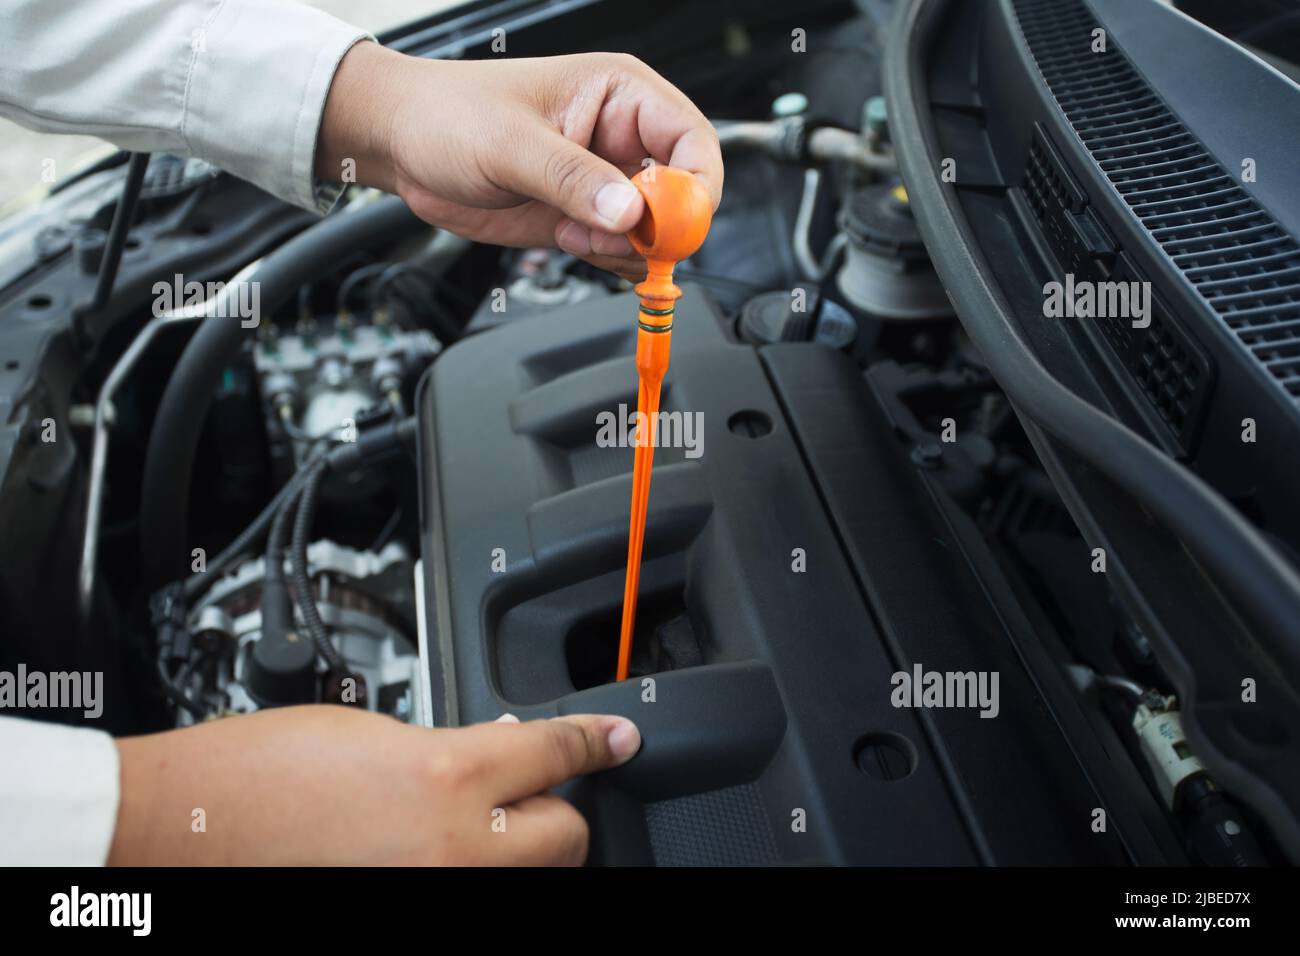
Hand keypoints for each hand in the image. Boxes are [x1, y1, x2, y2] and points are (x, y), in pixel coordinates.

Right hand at [108, 706, 639, 864]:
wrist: (183, 831)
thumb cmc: (256, 773)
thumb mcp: (373, 729)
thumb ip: (451, 746)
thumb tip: (497, 752)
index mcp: (444, 775)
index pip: (555, 751)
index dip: (595, 740)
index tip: (618, 738)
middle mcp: (455, 851)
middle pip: (568, 834)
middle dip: (554, 807)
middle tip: (525, 789)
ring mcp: (435, 897)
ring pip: (530, 878)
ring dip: (517, 849)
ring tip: (470, 826)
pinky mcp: (408, 920)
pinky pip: (476, 899)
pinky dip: (473, 875)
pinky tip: (437, 854)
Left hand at [315, 42, 722, 279]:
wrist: (402, 145)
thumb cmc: (448, 115)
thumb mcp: (511, 145)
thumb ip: (573, 179)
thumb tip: (630, 211)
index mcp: (623, 96)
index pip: (693, 142)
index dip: (696, 188)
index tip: (670, 225)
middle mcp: (623, 139)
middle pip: (684, 195)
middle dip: (658, 228)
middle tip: (613, 239)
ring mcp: (605, 183)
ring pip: (656, 232)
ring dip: (628, 250)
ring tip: (576, 237)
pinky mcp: (585, 219)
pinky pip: (623, 252)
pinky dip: (609, 263)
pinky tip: (567, 243)